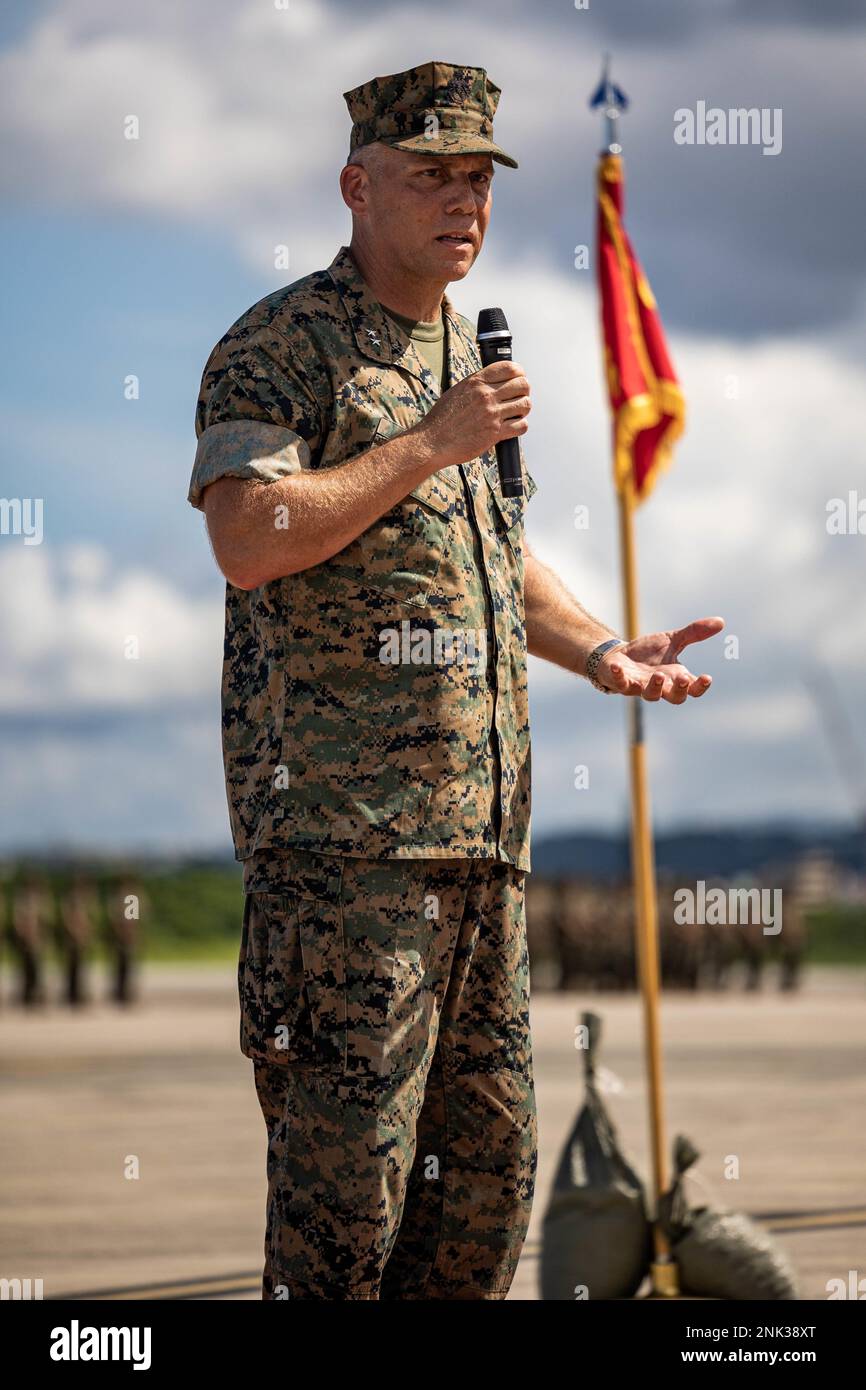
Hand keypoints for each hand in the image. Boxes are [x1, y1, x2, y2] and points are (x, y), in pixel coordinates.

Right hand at [414, 360, 530, 468]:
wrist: (433, 441)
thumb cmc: (442, 419)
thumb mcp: (457, 391)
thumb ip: (476, 385)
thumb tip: (494, 381)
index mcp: (476, 382)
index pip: (510, 368)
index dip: (519, 373)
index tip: (518, 379)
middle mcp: (486, 395)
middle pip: (522, 385)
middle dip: (524, 391)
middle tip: (518, 397)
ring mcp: (492, 414)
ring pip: (525, 404)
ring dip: (523, 409)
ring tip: (515, 413)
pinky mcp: (495, 433)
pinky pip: (521, 425)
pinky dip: (520, 426)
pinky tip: (512, 426)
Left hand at [595, 617, 724, 702]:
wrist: (619, 656)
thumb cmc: (649, 653)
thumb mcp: (672, 640)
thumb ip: (694, 633)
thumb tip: (721, 621)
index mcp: (675, 677)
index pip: (693, 689)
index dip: (700, 686)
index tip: (707, 677)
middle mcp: (660, 686)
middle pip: (675, 697)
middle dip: (679, 689)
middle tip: (683, 678)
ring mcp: (640, 687)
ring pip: (650, 695)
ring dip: (654, 687)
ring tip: (657, 675)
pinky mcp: (621, 682)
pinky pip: (620, 683)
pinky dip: (619, 676)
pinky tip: (618, 667)